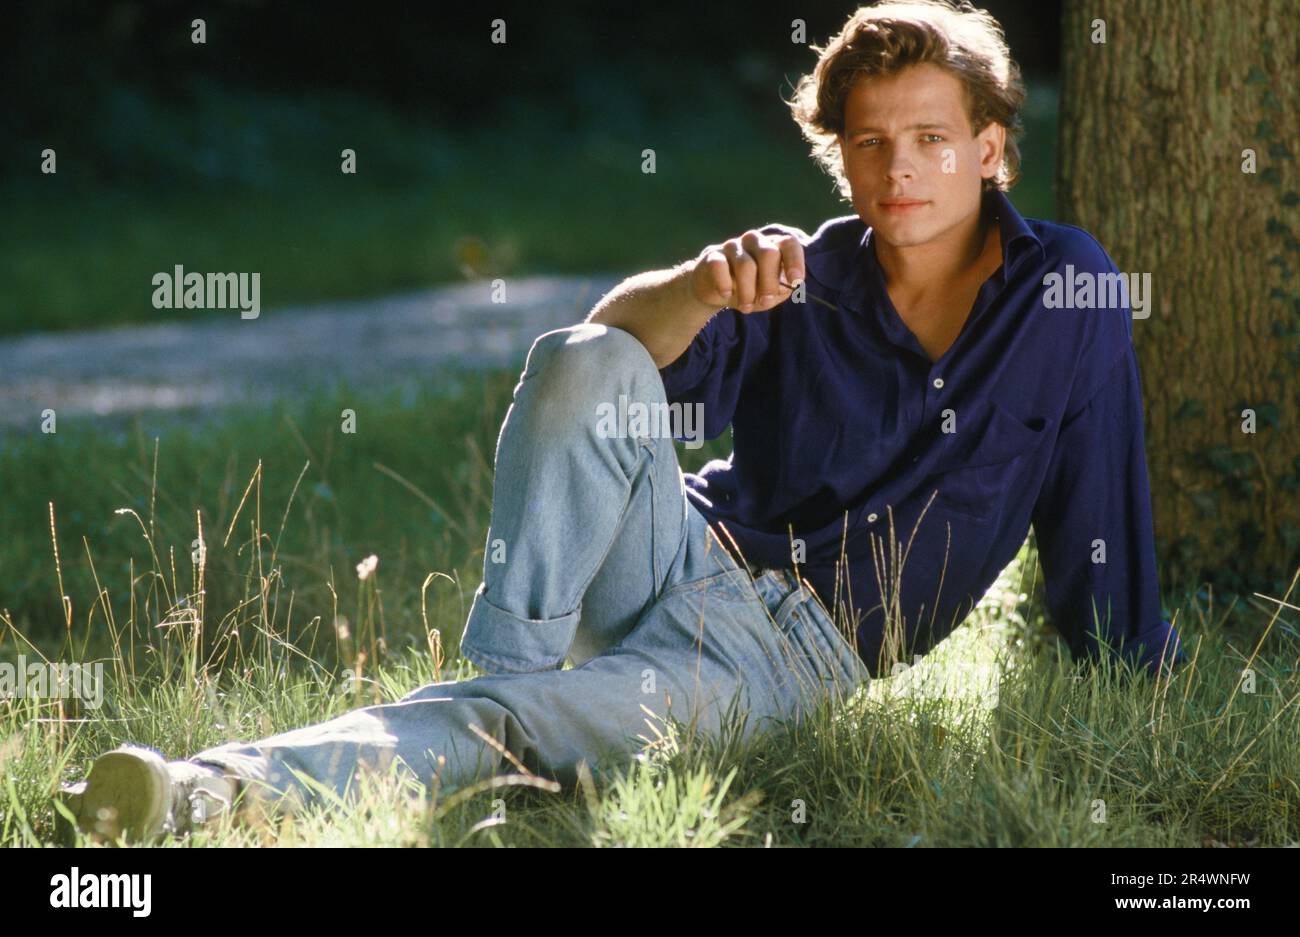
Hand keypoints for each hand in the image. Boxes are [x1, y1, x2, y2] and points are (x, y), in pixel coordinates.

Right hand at [688, 228, 804, 312]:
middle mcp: (754, 241)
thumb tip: (785, 286)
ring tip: (746, 307)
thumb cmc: (748, 289)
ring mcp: (733, 246)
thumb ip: (781, 289)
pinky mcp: (713, 255)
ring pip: (745, 265)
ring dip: (747, 292)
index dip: (795, 261)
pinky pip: (720, 266)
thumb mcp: (769, 294)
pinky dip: (725, 284)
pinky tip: (726, 295)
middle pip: (768, 253)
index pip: (789, 243)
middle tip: (765, 302)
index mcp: (772, 246)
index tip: (796, 282)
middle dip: (769, 282)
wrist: (714, 291)